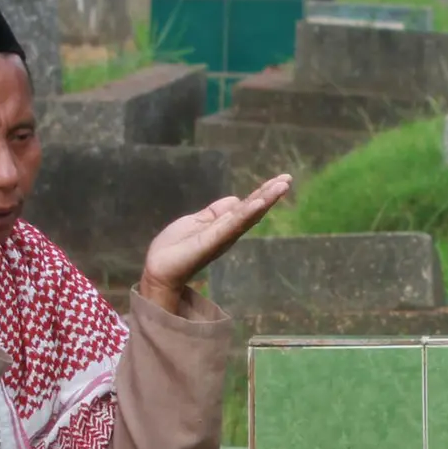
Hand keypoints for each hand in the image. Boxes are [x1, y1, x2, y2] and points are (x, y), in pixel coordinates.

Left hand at [138, 175, 292, 310]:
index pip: (247, 205)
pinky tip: (259, 203)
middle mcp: (228, 231)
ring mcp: (222, 236)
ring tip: (281, 186)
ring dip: (265, 200)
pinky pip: (232, 225)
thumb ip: (214, 212)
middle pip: (253, 209)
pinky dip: (247, 214)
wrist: (159, 269)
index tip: (281, 179)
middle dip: (270, 194)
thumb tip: (235, 199)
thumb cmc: (174, 248)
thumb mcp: (196, 222)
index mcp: (224, 225)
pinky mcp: (213, 240)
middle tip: (288, 179)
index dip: (263, 192)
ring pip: (248, 214)